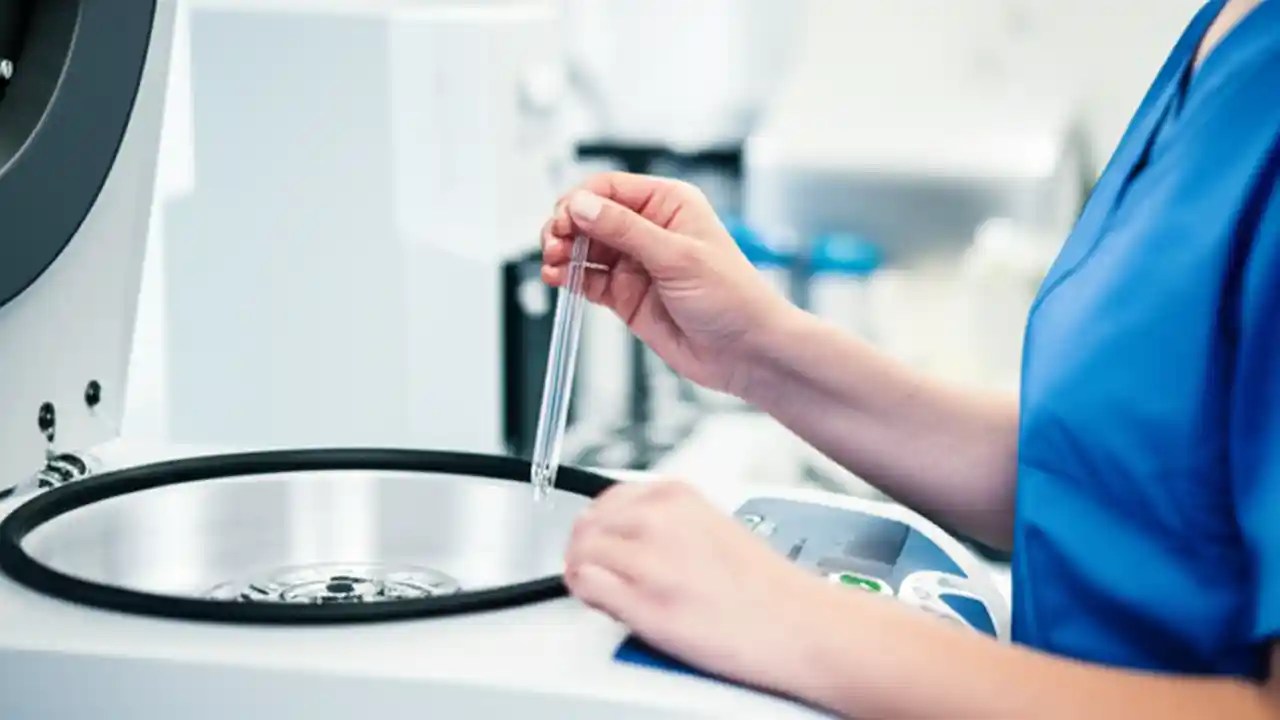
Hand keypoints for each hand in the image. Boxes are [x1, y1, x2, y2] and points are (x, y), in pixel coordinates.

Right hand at [541, 172, 794, 397]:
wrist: (747, 352)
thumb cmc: (732, 298)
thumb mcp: (677, 257)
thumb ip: (625, 230)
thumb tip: (581, 205)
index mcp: (668, 204)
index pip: (609, 188)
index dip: (580, 201)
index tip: (564, 221)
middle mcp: (649, 229)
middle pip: (589, 216)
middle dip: (565, 227)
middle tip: (553, 244)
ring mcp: (635, 263)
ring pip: (584, 247)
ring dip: (562, 252)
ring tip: (551, 264)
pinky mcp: (626, 295)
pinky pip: (588, 279)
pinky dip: (567, 277)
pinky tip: (556, 278)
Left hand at [563, 480, 837, 694]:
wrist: (797, 625)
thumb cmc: (764, 587)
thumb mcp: (710, 525)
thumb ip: (664, 521)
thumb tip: (622, 534)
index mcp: (675, 494)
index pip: (606, 500)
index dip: (603, 530)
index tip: (609, 547)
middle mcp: (658, 519)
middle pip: (586, 526)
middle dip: (590, 551)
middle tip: (607, 575)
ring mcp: (648, 560)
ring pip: (580, 554)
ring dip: (588, 575)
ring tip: (615, 594)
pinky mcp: (642, 602)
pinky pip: (584, 587)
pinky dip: (589, 598)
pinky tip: (614, 608)